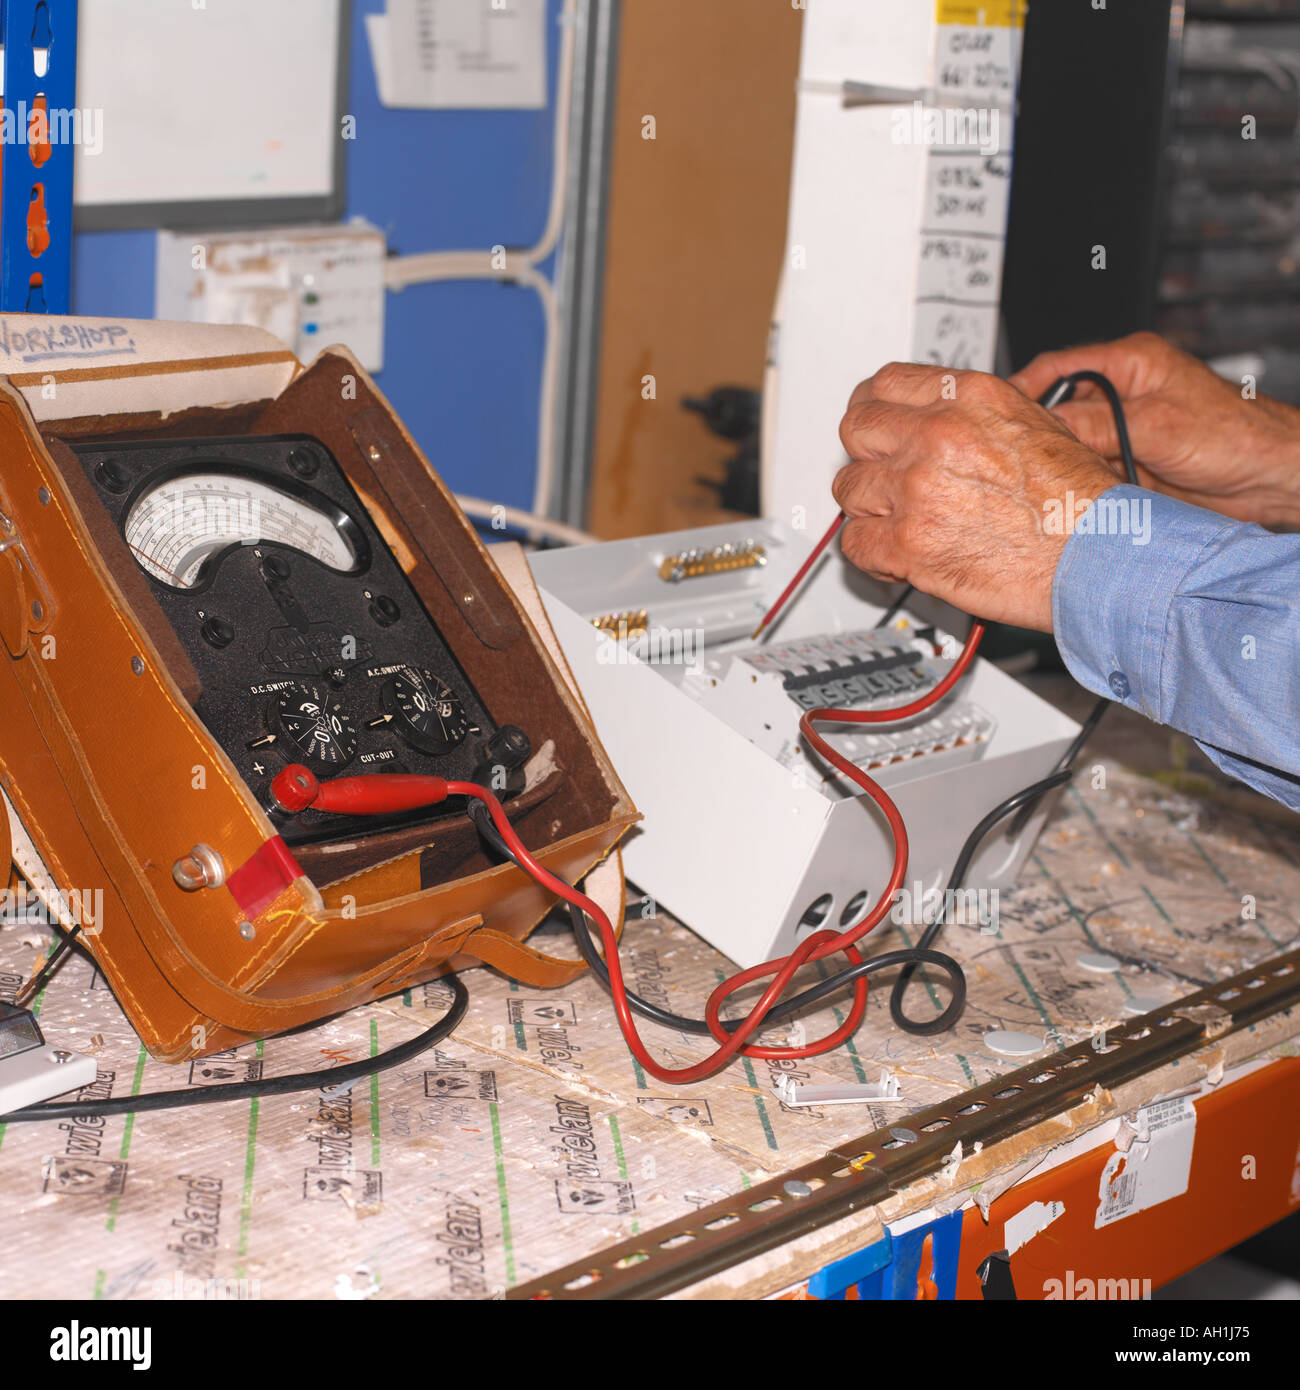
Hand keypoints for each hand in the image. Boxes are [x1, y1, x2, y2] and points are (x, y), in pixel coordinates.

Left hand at [834, 363, 1118, 632]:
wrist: (1099, 554)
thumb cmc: (1081, 501)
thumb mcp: (1035, 424)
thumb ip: (975, 417)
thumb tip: (938, 419)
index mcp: (967, 398)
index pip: (884, 384)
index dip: (875, 410)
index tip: (876, 428)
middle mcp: (936, 436)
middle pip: (855, 431)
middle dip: (866, 457)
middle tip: (883, 477)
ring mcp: (917, 489)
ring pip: (849, 490)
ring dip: (869, 508)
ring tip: (898, 522)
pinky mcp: (909, 544)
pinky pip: (854, 543)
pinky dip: (870, 554)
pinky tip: (895, 557)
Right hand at [1010, 331, 1299, 526]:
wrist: (1271, 480)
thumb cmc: (1240, 435)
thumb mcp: (1160, 424)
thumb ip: (1098, 423)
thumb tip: (1045, 426)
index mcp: (1129, 363)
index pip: (1056, 366)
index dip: (1022, 389)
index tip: (998, 415)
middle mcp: (1121, 395)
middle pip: (1055, 410)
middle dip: (1036, 435)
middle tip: (1017, 457)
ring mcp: (1121, 432)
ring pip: (1066, 447)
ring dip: (1057, 465)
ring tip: (1042, 481)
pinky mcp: (1124, 466)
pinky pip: (1083, 474)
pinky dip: (1075, 485)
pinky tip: (1068, 495)